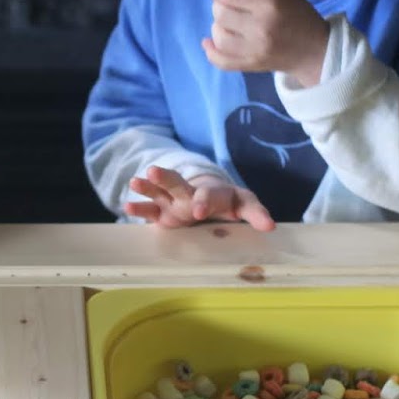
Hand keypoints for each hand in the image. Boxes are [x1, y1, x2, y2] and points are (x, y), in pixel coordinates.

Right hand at [124, 165, 275, 230]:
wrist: (210, 196)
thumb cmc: (229, 201)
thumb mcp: (243, 205)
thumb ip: (255, 213)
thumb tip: (271, 226)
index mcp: (212, 192)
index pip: (209, 195)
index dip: (204, 202)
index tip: (198, 211)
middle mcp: (190, 193)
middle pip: (178, 183)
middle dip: (167, 179)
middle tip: (153, 172)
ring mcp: (174, 201)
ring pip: (160, 191)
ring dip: (148, 187)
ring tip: (135, 181)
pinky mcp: (164, 212)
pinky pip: (150, 209)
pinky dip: (140, 207)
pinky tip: (128, 204)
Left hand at [203, 0, 328, 84]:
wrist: (314, 49)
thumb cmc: (297, 13)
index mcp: (269, 3)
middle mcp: (261, 27)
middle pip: (221, 14)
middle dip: (218, 6)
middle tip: (226, 5)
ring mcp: (255, 50)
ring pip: (219, 37)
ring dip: (217, 26)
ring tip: (225, 22)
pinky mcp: (252, 66)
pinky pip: (222, 61)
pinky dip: (211, 51)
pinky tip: (209, 42)